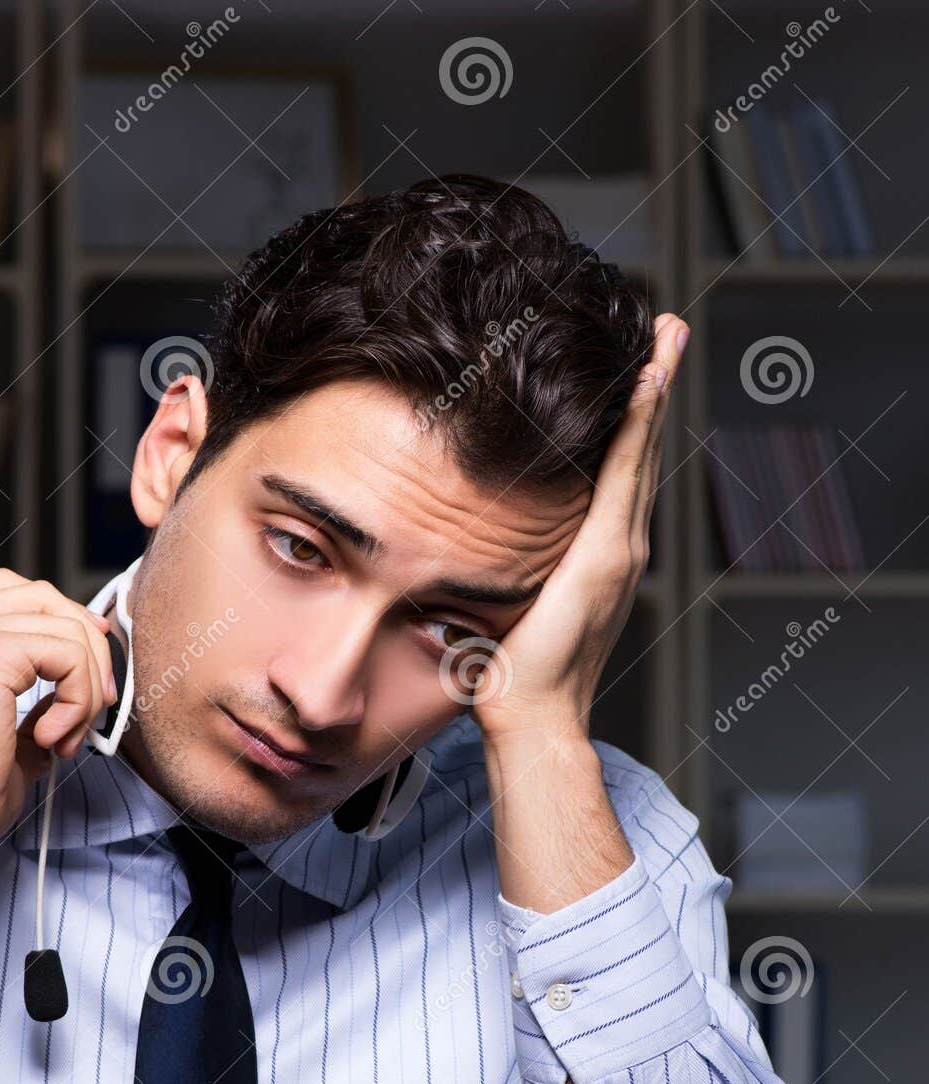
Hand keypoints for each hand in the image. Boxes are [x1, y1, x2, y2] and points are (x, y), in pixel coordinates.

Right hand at [0, 568, 118, 873]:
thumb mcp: (6, 722)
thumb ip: (38, 690)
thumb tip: (90, 672)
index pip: (18, 594)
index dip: (66, 623)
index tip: (91, 670)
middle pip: (45, 598)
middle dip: (87, 650)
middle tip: (95, 708)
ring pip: (65, 628)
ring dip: (86, 688)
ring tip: (66, 739)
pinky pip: (68, 654)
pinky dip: (78, 699)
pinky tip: (53, 738)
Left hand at [469, 313, 687, 744]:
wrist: (531, 718)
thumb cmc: (509, 676)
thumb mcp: (503, 602)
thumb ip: (497, 570)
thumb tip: (455, 548)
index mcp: (598, 556)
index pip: (617, 472)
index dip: (628, 421)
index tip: (635, 370)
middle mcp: (621, 547)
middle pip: (640, 449)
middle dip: (654, 386)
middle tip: (666, 328)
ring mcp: (620, 549)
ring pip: (640, 451)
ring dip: (654, 389)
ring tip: (665, 334)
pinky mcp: (607, 555)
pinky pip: (625, 474)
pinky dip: (639, 425)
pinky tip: (646, 379)